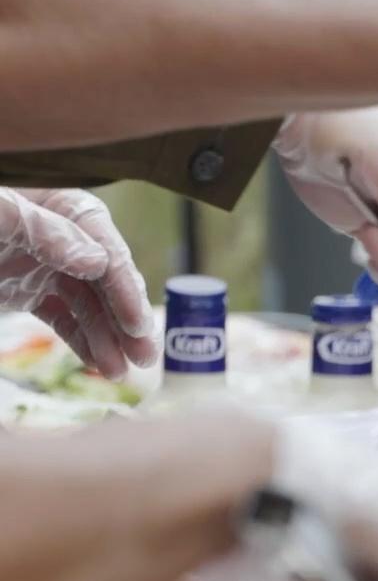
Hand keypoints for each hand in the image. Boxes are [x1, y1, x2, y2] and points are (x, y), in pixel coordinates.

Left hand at [0, 188, 155, 379]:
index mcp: (59, 206)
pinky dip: (84, 343)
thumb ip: (44, 233)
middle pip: (106, 279)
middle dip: (126, 319)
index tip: (136, 321)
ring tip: (121, 373)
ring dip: (109, 338)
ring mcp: (45, 265)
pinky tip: (100, 366)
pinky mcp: (29, 292)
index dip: (124, 285)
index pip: (104, 245)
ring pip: (90, 304)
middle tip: (146, 356)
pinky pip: (66, 319)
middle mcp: (61, 237)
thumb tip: (98, 260)